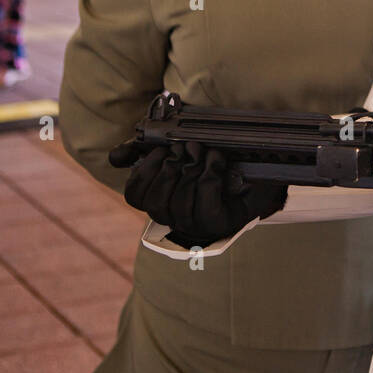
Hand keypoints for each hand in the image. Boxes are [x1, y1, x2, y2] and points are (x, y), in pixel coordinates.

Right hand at [109, 140, 285, 246]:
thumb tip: (115, 158)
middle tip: (187, 148)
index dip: (144, 171)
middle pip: (156, 203)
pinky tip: (217, 162)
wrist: (257, 168)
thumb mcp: (177, 151)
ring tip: (204, 151)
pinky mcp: (220, 223)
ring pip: (180, 203)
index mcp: (162, 201)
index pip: (134, 197)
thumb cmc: (213, 159)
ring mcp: (197, 225)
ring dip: (193, 170)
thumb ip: (144, 150)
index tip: (162, 150)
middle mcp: (175, 219)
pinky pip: (205, 203)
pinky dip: (210, 176)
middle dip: (170, 168)